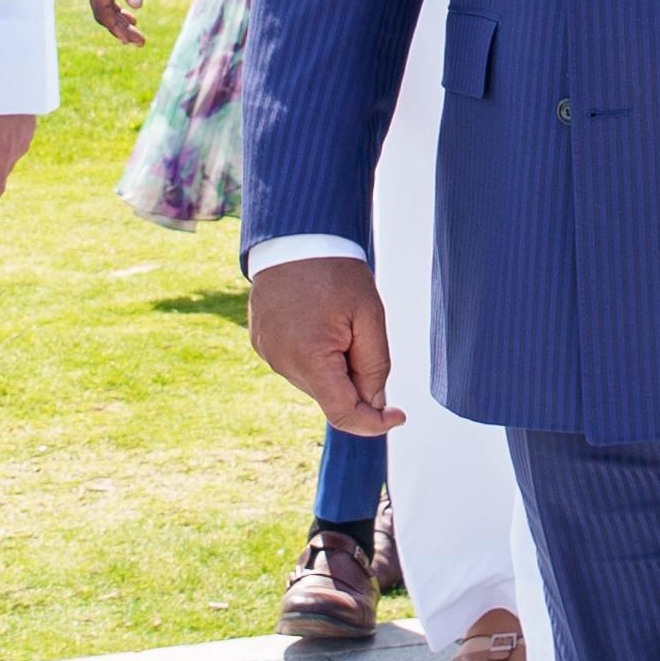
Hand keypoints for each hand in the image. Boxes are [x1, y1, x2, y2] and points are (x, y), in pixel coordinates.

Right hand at [79, 0, 147, 44]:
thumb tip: (136, 6)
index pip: (102, 10)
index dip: (117, 28)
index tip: (134, 40)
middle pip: (101, 12)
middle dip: (119, 28)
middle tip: (140, 42)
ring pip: (103, 4)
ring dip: (118, 19)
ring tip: (136, 34)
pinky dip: (116, 6)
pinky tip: (130, 14)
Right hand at [249, 254, 402, 436]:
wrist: (294, 236)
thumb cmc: (335, 270)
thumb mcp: (370, 316)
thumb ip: (375, 366)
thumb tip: (374, 403)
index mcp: (309, 358)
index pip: (343, 414)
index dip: (374, 423)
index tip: (398, 415)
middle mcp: (282, 362)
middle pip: (330, 396)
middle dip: (355, 380)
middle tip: (361, 335)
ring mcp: (267, 353)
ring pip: (315, 381)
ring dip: (334, 366)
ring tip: (335, 321)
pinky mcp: (261, 344)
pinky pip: (296, 364)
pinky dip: (315, 355)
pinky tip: (317, 322)